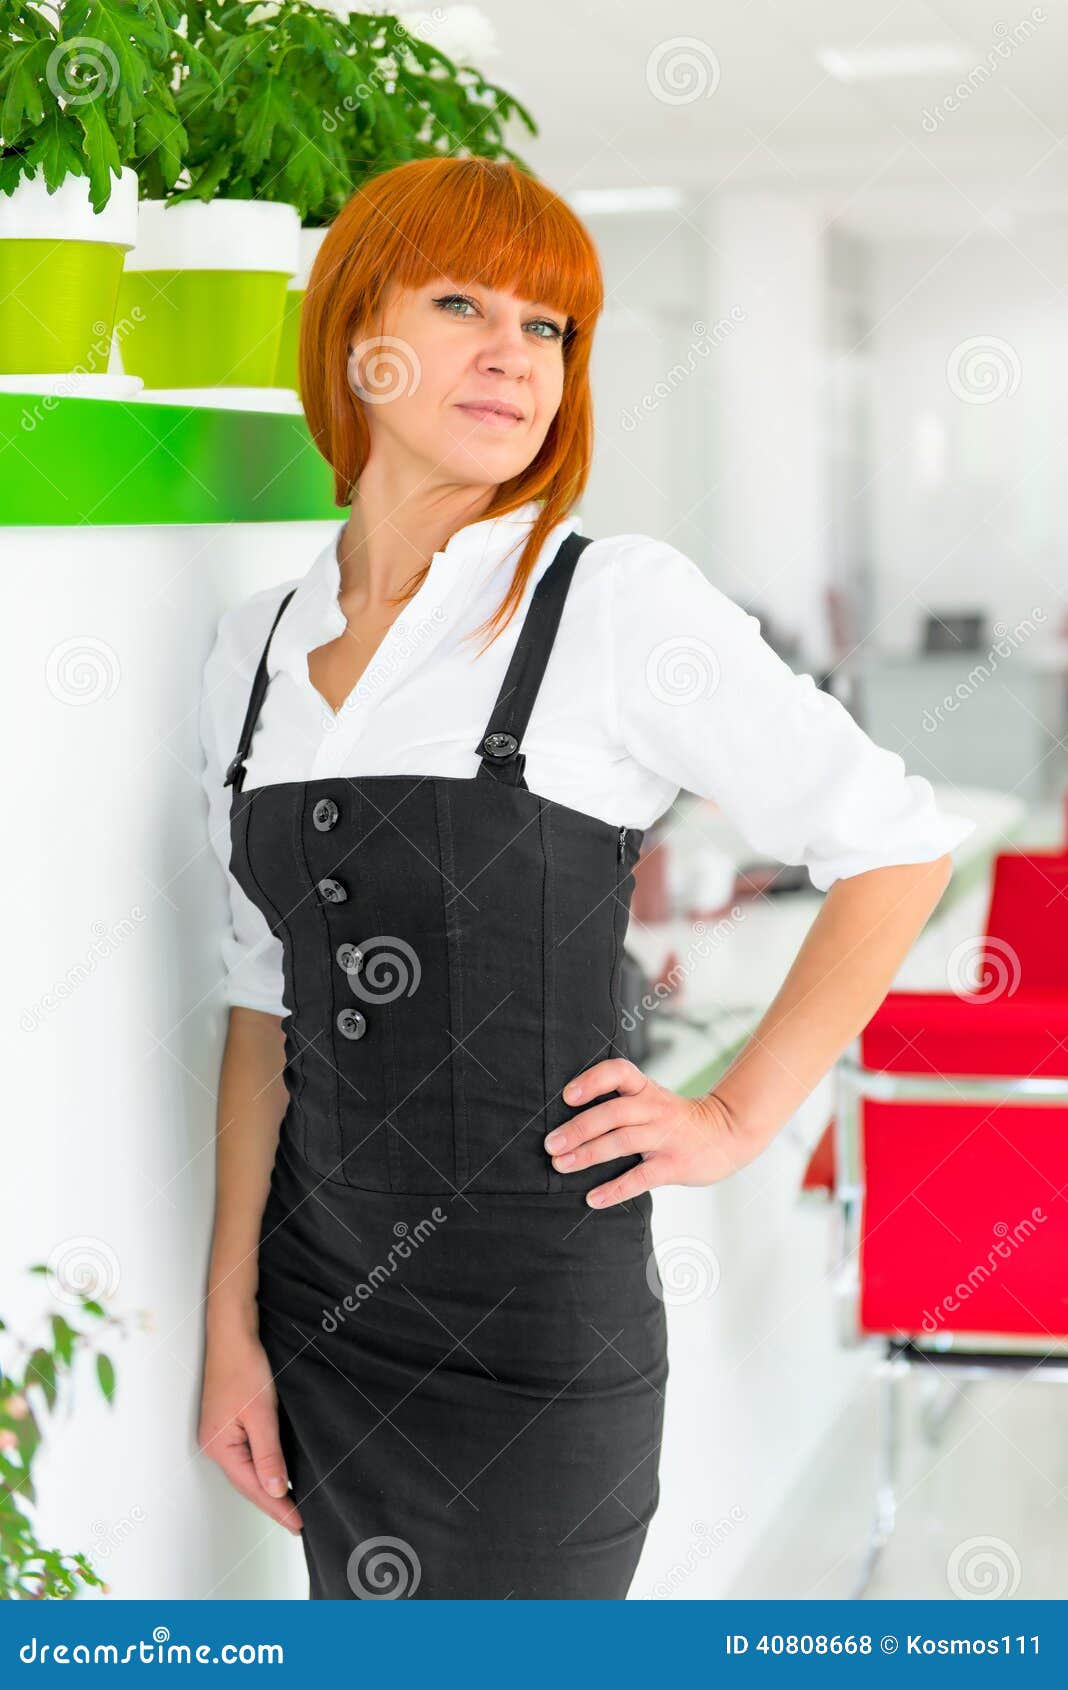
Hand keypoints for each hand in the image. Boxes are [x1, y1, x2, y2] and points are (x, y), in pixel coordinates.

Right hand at [198, 1330, 302, 1535]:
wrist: (232, 1333)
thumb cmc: (243, 1366)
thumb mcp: (261, 1413)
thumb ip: (268, 1453)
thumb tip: (274, 1490)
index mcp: (220, 1446)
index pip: (254, 1488)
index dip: (277, 1508)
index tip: (298, 1525)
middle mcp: (215, 1444)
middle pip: (248, 1483)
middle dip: (272, 1503)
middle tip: (297, 1523)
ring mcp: (219, 1433)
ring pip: (247, 1470)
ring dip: (267, 1488)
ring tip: (289, 1506)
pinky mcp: (227, 1421)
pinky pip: (246, 1454)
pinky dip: (262, 1468)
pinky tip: (275, 1473)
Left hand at [543, 1057, 759, 1208]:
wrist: (728, 1134)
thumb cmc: (678, 1120)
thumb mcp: (654, 1100)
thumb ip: (622, 1104)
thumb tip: (570, 1122)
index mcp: (647, 1090)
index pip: (618, 1073)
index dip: (592, 1081)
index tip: (568, 1096)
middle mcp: (655, 1110)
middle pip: (613, 1113)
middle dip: (578, 1128)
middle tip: (550, 1145)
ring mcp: (666, 1137)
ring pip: (622, 1142)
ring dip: (588, 1154)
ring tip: (561, 1166)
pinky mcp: (675, 1165)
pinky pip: (641, 1178)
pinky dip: (614, 1189)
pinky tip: (593, 1198)